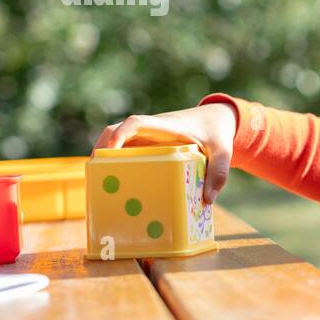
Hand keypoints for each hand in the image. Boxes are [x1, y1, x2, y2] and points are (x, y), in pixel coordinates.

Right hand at [93, 103, 237, 204]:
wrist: (216, 120)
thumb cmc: (217, 133)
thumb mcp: (224, 152)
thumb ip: (219, 173)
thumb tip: (207, 200)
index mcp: (166, 127)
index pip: (136, 123)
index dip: (121, 134)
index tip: (110, 149)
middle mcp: (151, 130)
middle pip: (116, 131)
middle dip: (101, 148)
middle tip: (95, 173)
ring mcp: (147, 137)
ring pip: (116, 140)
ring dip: (104, 156)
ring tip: (99, 181)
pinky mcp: (147, 145)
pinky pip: (126, 150)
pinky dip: (115, 161)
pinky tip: (115, 182)